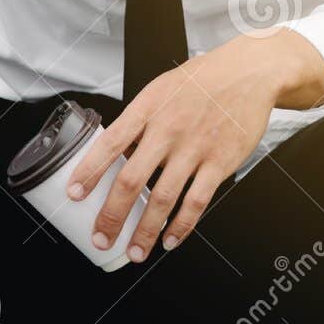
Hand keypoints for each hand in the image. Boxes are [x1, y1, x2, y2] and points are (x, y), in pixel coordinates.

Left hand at [66, 29, 323, 261]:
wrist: (250, 72)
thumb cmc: (204, 80)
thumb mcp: (162, 89)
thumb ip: (140, 121)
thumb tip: (117, 155)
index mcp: (148, 109)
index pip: (110, 144)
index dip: (88, 171)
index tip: (74, 194)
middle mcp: (168, 130)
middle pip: (131, 180)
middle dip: (111, 216)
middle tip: (102, 238)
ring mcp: (195, 148)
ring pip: (162, 199)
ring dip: (145, 231)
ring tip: (135, 251)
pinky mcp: (220, 162)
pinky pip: (196, 202)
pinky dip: (181, 226)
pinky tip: (171, 239)